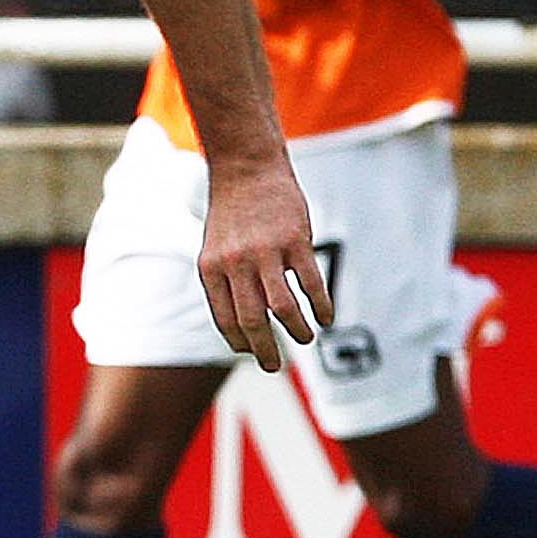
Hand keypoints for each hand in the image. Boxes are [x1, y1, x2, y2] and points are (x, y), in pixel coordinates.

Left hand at [196, 155, 330, 373]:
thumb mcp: (214, 249)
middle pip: (252, 320)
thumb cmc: (232, 214)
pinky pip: (311, 283)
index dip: (239, 341)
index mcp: (211, 269)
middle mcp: (235, 264)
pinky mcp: (295, 241)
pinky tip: (325, 316)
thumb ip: (224, 282)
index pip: (224, 319)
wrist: (246, 170)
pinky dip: (320, 305)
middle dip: (265, 350)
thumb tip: (242, 322)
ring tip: (305, 339)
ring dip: (296, 330)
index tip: (251, 353)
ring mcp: (266, 253)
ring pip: (282, 307)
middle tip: (274, 366)